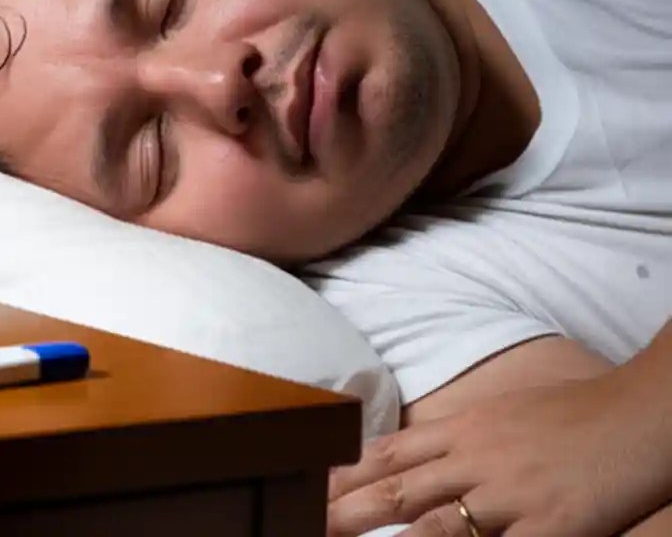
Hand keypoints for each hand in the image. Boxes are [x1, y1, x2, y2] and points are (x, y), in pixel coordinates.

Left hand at [326, 373, 671, 536]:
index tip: (304, 491)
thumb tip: (416, 456)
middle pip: (394, 491)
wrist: (640, 416)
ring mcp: (509, 496)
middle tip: (301, 525)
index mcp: (463, 430)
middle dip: (342, 512)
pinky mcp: (549, 527)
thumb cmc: (576, 414)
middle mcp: (474, 460)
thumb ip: (458, 437)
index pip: (386, 455)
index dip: (341, 475)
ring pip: (432, 527)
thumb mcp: (502, 414)